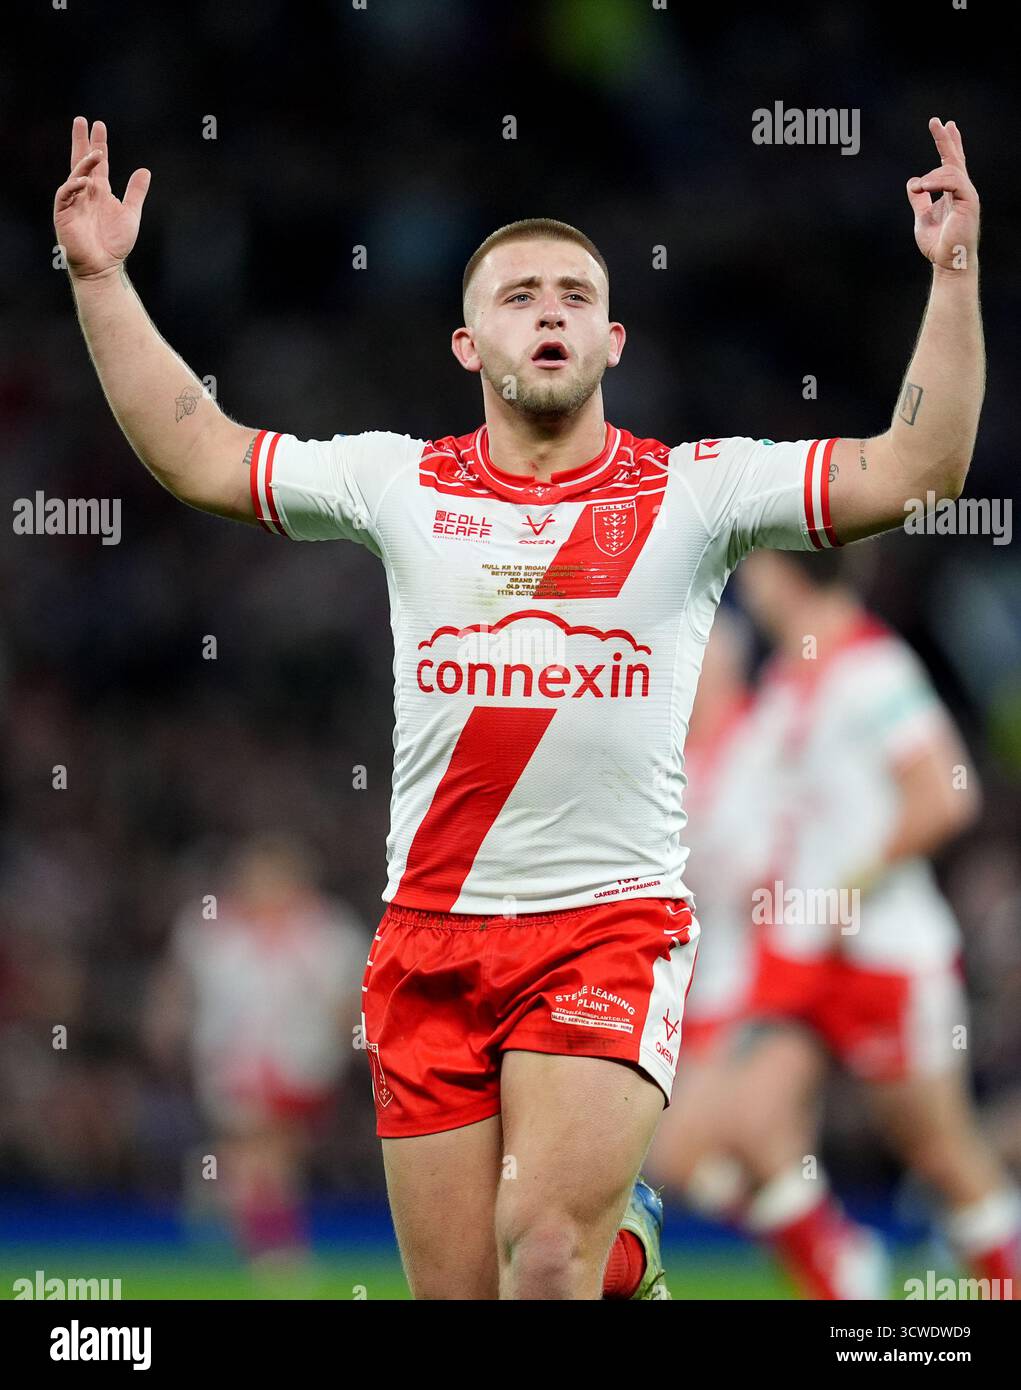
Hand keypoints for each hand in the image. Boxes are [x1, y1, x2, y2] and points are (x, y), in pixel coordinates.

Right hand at [53, 117, 150, 280]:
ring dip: (84, 162)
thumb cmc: (115, 243)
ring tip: (96, 152)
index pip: (98, 163)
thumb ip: (135, 192)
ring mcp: (73, 201)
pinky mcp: (64, 213)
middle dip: (81, 141)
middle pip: (81, 161)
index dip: (99, 144)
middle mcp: (85, 192)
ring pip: (75, 174)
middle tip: (81, 120)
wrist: (103, 267)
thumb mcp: (130, 213)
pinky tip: (84, 181)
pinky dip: (73, 186)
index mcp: (99, 191)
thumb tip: (145, 170)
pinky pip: (65, 194)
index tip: (99, 125)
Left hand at [906, 117, 979, 272]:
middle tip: (936, 122)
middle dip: (946, 140)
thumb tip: (912, 183)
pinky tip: (923, 187)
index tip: (946, 125)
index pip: (952, 163)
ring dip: (931, 176)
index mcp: (953, 192)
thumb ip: (920, 200)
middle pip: (955, 159)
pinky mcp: (968, 202)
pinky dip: (936, 182)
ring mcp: (967, 195)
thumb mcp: (923, 218)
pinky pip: (953, 182)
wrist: (948, 262)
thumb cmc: (938, 244)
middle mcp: (962, 190)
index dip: (949, 143)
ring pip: (951, 170)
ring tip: (919, 188)